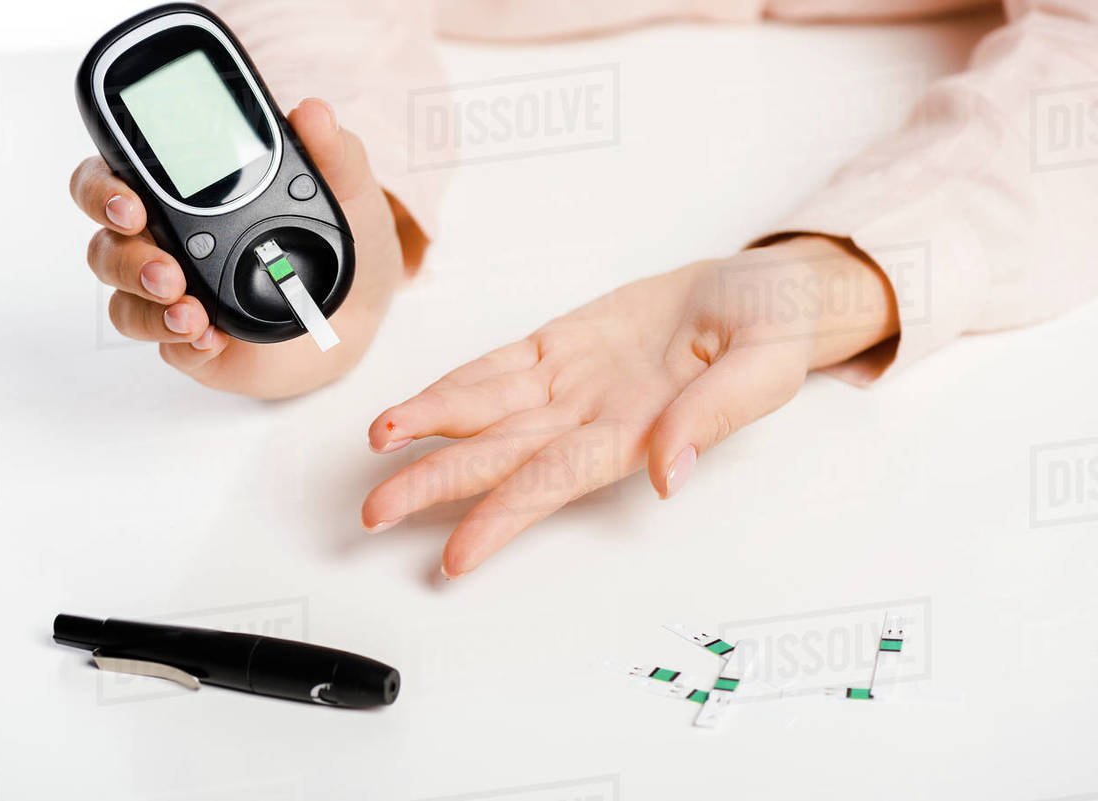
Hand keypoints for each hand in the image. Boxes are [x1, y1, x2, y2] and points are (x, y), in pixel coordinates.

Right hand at [69, 98, 405, 397]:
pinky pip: (169, 348)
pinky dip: (183, 343)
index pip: (116, 176)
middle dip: (122, 253)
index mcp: (184, 191)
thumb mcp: (347, 188)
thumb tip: (313, 112)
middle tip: (162, 264)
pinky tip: (209, 337)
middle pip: (107, 243)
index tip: (129, 199)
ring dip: (148, 304)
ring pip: (125, 300)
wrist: (364, 310)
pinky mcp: (195, 345)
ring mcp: (176, 296)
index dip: (104, 186)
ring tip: (188, 307)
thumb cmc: (341, 239)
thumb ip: (330, 150)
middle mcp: (167, 242)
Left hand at [362, 236, 898, 577]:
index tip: (458, 556)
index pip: (555, 483)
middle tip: (376, 514)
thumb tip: (668, 471)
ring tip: (378, 443)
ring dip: (430, 429)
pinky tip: (417, 402)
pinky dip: (456, 384)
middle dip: (436, 484)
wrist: (757, 294)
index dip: (504, 516)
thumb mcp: (762, 368)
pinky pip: (498, 365)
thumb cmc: (769, 333)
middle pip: (499, 458)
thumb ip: (712, 416)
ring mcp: (570, 382)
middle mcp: (591, 417)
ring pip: (486, 412)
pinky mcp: (560, 344)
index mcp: (637, 434)